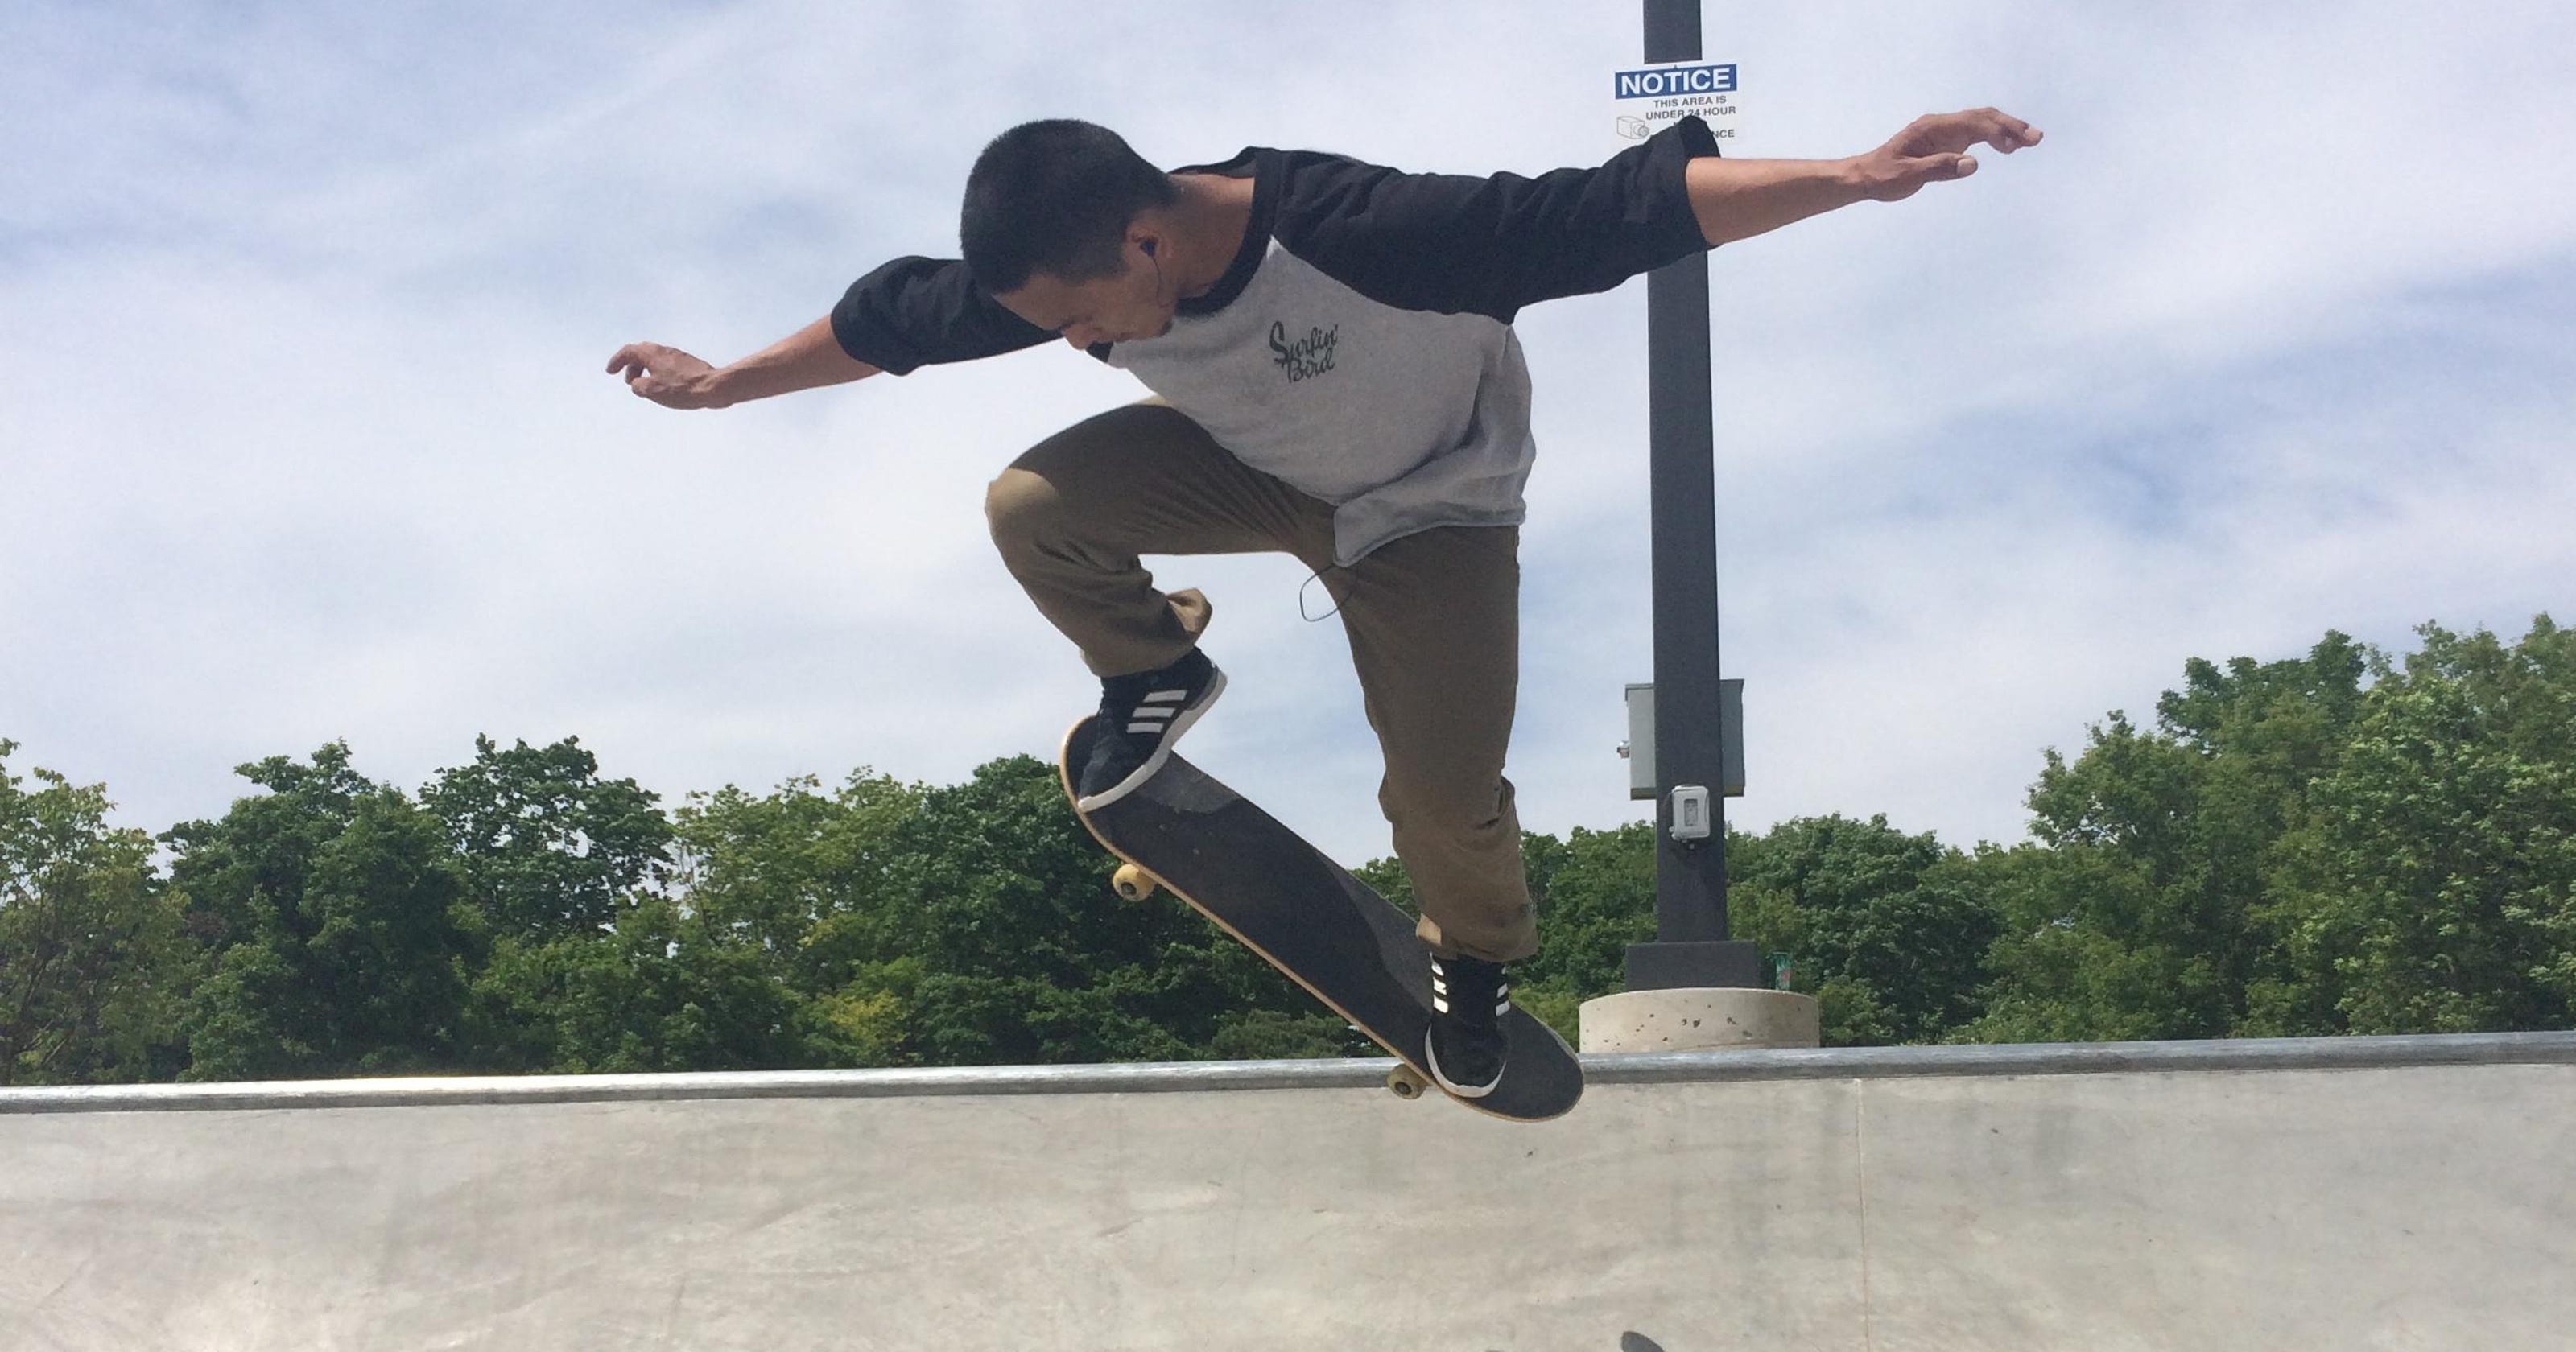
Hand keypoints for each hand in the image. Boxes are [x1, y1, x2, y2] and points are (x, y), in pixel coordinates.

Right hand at [606, 342, 726, 408]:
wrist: (713, 387)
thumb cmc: (682, 389)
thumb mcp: (651, 391)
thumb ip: (638, 386)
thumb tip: (638, 384)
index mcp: (651, 353)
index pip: (628, 352)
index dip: (616, 361)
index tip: (610, 371)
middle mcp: (663, 350)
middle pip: (641, 353)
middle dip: (632, 366)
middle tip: (629, 381)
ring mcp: (677, 356)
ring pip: (655, 359)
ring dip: (645, 370)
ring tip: (645, 387)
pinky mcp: (688, 364)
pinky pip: (666, 365)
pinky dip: (658, 373)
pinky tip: (663, 387)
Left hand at [1851, 108, 2041, 201]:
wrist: (1865, 176)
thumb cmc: (1882, 176)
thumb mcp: (1907, 176)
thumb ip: (1939, 169)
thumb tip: (1972, 163)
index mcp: (1931, 128)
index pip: (1973, 123)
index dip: (1998, 132)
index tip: (2017, 144)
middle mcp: (1941, 125)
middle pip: (1983, 118)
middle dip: (2011, 126)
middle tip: (2037, 138)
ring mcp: (1945, 132)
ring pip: (1982, 124)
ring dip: (2007, 130)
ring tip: (2031, 142)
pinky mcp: (1946, 142)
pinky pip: (1976, 134)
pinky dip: (1995, 138)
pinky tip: (2009, 147)